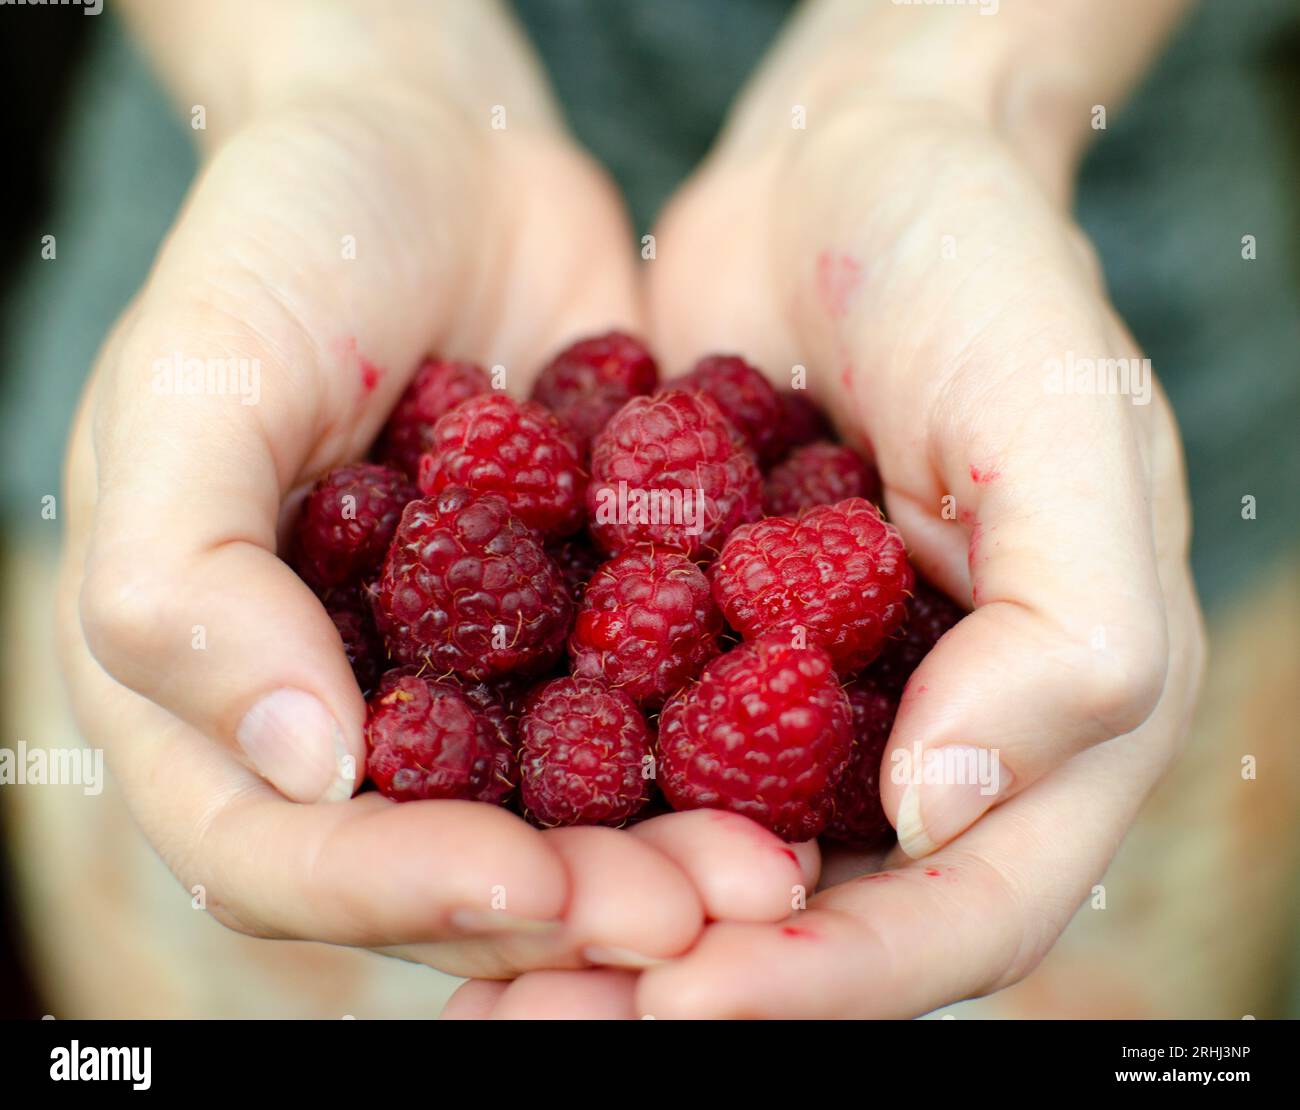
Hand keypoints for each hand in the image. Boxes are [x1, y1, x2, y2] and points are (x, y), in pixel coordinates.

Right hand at [59, 2, 813, 990]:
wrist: (436, 152)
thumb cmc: (283, 243)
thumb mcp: (195, 384)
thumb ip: (187, 580)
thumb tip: (301, 768)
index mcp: (218, 687)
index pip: (279, 854)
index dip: (394, 887)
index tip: (523, 881)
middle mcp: (351, 708)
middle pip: (441, 868)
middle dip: (564, 907)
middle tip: (693, 911)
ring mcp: (475, 676)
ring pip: (563, 820)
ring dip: (660, 860)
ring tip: (768, 874)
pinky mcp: (586, 624)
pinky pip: (650, 714)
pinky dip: (721, 756)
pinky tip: (806, 775)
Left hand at [446, 0, 1203, 1016]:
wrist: (857, 164)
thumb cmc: (992, 276)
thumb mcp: (1069, 431)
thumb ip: (1067, 636)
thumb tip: (945, 806)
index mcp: (1044, 720)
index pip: (956, 905)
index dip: (832, 975)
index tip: (688, 997)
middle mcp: (917, 730)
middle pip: (813, 913)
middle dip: (684, 977)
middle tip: (542, 1018)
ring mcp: (798, 686)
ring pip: (701, 842)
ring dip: (595, 909)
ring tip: (476, 963)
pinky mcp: (694, 625)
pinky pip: (625, 728)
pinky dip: (549, 783)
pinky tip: (446, 812)